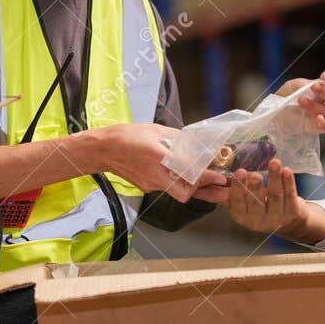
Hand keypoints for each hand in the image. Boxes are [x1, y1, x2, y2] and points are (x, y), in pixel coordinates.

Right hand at [90, 122, 228, 203]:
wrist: (103, 149)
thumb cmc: (128, 136)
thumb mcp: (156, 130)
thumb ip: (177, 138)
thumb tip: (196, 143)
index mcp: (158, 156)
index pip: (187, 170)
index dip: (206, 176)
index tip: (220, 176)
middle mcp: (155, 174)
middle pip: (184, 193)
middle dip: (203, 192)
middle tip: (219, 186)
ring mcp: (150, 184)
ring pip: (177, 191)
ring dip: (192, 187)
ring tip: (207, 182)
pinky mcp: (146, 187)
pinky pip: (166, 187)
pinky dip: (177, 182)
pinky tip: (182, 175)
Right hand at [225, 158, 324, 241]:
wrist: (288, 222)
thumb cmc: (258, 207)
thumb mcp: (238, 203)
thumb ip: (219, 195)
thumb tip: (197, 189)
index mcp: (242, 216)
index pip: (238, 203)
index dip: (239, 188)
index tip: (239, 173)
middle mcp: (258, 220)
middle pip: (256, 202)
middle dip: (255, 187)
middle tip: (254, 174)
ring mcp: (277, 218)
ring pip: (275, 196)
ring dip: (274, 178)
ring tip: (274, 163)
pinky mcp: (293, 213)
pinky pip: (290, 196)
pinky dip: (289, 182)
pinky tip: (286, 170)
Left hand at [276, 71, 324, 130]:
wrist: (280, 109)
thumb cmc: (292, 95)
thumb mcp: (297, 85)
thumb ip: (308, 84)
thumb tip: (318, 84)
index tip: (324, 76)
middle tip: (314, 87)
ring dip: (319, 106)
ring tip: (302, 100)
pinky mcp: (322, 127)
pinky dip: (323, 121)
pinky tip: (317, 117)